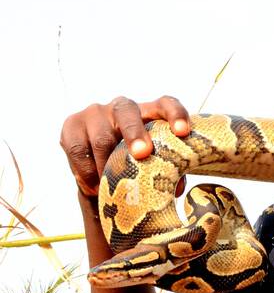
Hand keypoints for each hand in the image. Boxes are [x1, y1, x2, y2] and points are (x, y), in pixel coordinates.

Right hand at [59, 95, 192, 198]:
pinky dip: (86, 172)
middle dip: (134, 133)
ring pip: (101, 137)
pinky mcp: (71, 125)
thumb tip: (176, 188)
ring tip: (110, 187)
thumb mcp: (152, 168)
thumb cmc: (134, 169)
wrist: (98, 174)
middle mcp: (121, 107)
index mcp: (149, 113)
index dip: (175, 115)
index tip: (183, 132)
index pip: (166, 104)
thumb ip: (165, 172)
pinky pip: (77, 149)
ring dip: (106, 166)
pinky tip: (93, 186)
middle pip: (127, 111)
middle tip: (142, 154)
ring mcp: (94, 114)